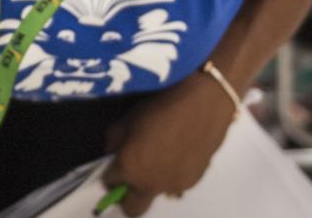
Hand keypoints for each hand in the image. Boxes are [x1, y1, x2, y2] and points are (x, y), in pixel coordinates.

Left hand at [102, 73, 235, 215]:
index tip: (113, 164)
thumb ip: (114, 141)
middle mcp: (150, 184)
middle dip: (126, 196)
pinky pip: (174, 185)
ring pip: (155, 194)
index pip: (109, 182)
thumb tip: (112, 154)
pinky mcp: (193, 182)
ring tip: (158, 154)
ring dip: (150, 182)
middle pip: (132, 208)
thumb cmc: (161, 106)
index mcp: (130, 169)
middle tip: (129, 175)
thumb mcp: (127, 118)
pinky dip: (169, 174)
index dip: (109, 172)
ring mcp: (174, 186)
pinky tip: (176, 151)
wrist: (203, 104)